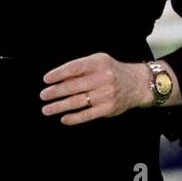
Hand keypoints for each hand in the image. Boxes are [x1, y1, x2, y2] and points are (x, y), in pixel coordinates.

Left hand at [40, 53, 172, 125]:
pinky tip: (63, 118)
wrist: (138, 84)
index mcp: (98, 63)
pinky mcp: (108, 108)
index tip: (46, 80)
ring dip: (60, 106)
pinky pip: (88, 115)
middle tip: (43, 96)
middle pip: (74, 86)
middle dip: (55, 92)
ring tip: (47, 109)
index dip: (58, 74)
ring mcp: (106, 94)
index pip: (74, 68)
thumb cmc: (112, 71)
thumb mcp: (99, 62)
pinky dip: (74, 118)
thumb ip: (81, 68)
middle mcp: (103, 78)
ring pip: (78, 102)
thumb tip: (58, 79)